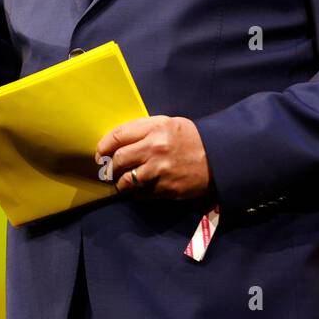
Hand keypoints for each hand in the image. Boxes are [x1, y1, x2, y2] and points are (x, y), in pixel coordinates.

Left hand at [95, 115, 212, 199]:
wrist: (218, 157)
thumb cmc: (190, 138)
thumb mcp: (167, 124)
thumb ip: (142, 130)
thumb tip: (116, 143)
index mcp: (154, 128)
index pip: (118, 136)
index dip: (103, 146)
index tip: (100, 154)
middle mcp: (154, 148)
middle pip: (118, 160)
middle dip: (110, 167)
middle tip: (109, 171)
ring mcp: (159, 170)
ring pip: (126, 180)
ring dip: (120, 183)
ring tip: (121, 183)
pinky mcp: (166, 189)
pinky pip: (140, 194)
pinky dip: (135, 194)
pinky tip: (139, 190)